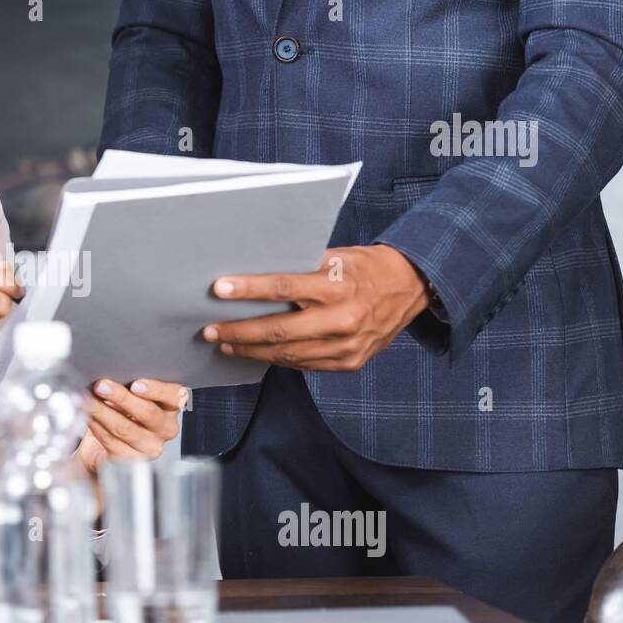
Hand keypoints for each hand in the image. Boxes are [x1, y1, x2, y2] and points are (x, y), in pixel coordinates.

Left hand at [77, 378, 187, 476]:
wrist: (102, 446)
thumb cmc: (119, 414)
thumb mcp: (127, 396)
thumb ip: (126, 385)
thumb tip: (109, 375)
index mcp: (170, 407)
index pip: (175, 396)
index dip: (157, 390)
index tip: (136, 384)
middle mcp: (166, 428)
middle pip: (148, 412)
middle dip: (121, 397)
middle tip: (101, 386)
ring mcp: (151, 447)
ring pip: (126, 428)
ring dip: (103, 411)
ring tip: (87, 399)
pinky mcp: (132, 460)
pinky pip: (112, 441)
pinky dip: (96, 426)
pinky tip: (88, 416)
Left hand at [202, 245, 430, 371]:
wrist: (411, 287)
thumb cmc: (365, 267)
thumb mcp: (336, 257)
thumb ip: (300, 268)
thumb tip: (254, 273)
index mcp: (337, 286)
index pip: (284, 287)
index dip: (248, 290)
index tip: (219, 289)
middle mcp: (342, 319)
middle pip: (279, 330)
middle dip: (239, 331)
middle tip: (210, 330)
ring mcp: (347, 346)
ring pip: (288, 354)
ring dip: (252, 350)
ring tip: (227, 344)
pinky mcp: (349, 362)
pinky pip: (304, 364)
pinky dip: (278, 359)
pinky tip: (257, 353)